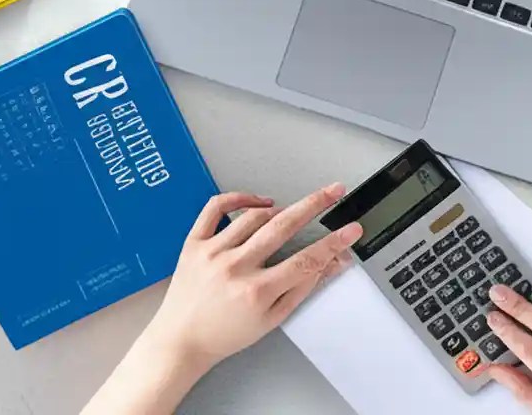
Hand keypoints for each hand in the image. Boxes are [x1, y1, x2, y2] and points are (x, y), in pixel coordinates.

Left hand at [139, 185, 362, 369]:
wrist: (180, 340)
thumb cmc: (224, 334)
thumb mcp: (272, 319)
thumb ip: (302, 289)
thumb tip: (329, 265)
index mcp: (256, 292)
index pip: (306, 260)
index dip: (334, 242)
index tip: (350, 230)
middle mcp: (234, 268)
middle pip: (283, 226)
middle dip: (314, 204)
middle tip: (333, 192)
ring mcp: (212, 253)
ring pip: (254, 216)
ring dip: (279, 209)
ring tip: (290, 213)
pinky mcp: (194, 243)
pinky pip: (215, 208)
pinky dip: (237, 197)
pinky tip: (256, 201)